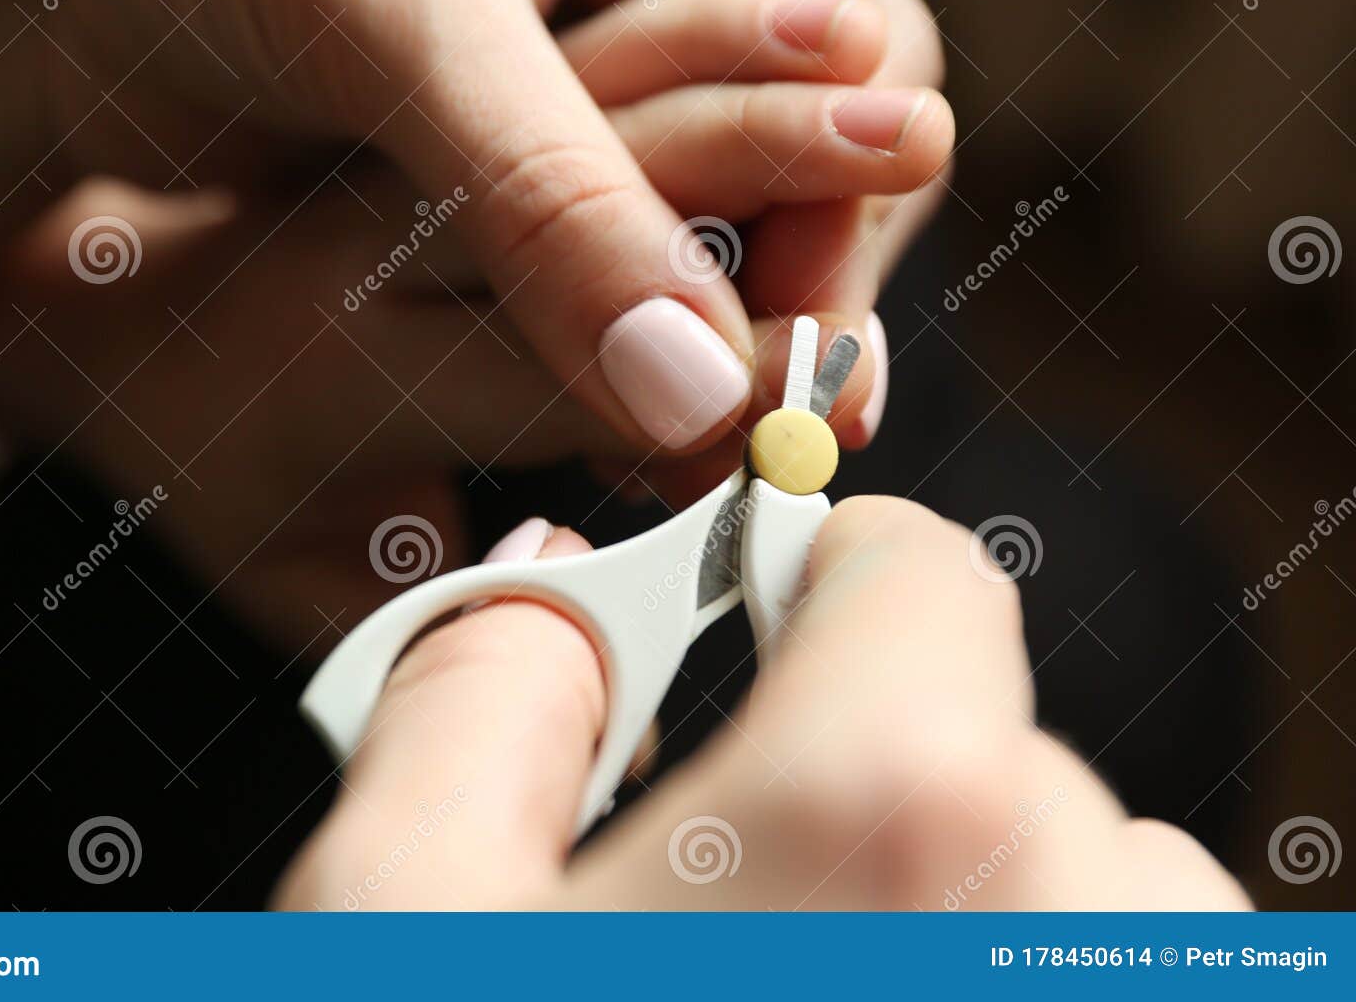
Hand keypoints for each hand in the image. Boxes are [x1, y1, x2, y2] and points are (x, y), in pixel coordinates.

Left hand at [0, 0, 933, 632]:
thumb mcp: (405, 23)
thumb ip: (561, 203)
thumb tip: (704, 397)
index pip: (866, 57)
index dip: (838, 227)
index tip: (791, 378)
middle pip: (804, 140)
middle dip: (766, 289)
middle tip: (731, 436)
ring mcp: (595, 28)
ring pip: (708, 202)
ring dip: (687, 323)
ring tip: (652, 444)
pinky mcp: (519, 111)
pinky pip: (613, 230)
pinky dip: (607, 317)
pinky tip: (581, 403)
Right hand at [274, 497, 1249, 909]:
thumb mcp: (392, 907)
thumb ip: (473, 695)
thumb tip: (548, 599)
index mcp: (888, 810)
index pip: (912, 570)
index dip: (798, 586)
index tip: (730, 640)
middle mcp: (1071, 913)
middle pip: (988, 728)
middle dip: (854, 753)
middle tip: (713, 859)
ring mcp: (1136, 997)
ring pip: (1085, 871)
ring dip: (953, 879)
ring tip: (784, 938)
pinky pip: (1121, 956)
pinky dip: (1018, 946)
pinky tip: (872, 980)